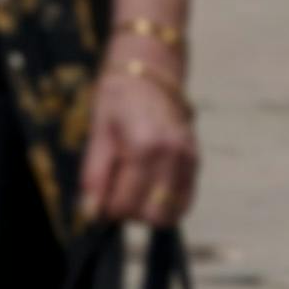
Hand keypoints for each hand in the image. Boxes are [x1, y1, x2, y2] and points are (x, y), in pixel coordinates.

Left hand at [79, 47, 199, 227]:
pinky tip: (151, 187)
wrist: (148, 73)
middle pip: (153, 215)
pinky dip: (167, 203)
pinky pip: (185, 201)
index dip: (107, 208)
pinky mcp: (196, 161)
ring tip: (134, 188)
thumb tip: (91, 214)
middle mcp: (172, 155)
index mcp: (144, 147)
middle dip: (131, 213)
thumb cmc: (117, 101)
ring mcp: (189, 159)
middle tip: (118, 192)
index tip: (100, 195)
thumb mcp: (98, 134)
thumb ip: (95, 177)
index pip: (126, 205)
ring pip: (173, 213)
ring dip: (150, 211)